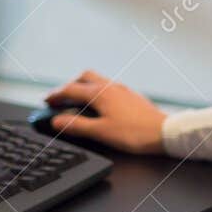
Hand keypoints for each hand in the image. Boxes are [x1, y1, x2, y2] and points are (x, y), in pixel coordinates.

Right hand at [44, 70, 166, 154]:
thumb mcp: (100, 132)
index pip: (71, 89)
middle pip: (84, 77)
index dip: (56, 95)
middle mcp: (111, 86)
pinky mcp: (131, 96)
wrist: (164, 133)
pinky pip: (108, 87)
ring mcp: (122, 90)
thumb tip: (57, 120)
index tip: (46, 101)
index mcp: (100, 93)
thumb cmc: (134, 133)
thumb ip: (77, 126)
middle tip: (60, 98)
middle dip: (70, 85)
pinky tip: (100, 106)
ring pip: (98, 81)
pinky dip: (97, 92)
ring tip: (77, 102)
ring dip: (84, 87)